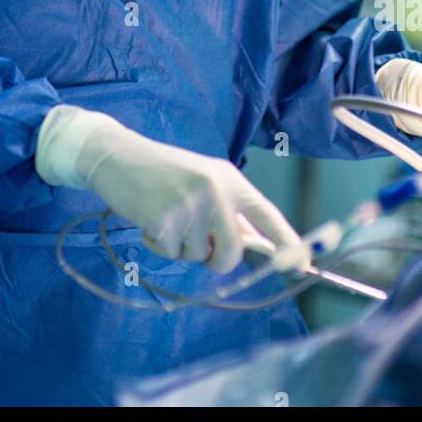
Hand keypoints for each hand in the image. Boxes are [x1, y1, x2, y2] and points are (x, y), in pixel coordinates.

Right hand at [36, 106, 308, 273]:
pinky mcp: (164, 220)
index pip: (267, 214)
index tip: (304, 266)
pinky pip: (170, 254)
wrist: (117, 155)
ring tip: (165, 215)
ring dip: (180, 246)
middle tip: (194, 240)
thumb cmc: (162, 172)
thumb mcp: (203, 183)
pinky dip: (157, 244)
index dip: (288, 242)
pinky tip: (149, 217)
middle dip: (216, 259)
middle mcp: (217, 191)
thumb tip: (257, 247)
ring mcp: (191, 206)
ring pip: (198, 256)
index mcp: (231, 180)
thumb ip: (229, 212)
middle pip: (233, 252)